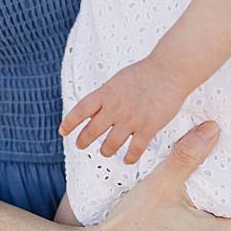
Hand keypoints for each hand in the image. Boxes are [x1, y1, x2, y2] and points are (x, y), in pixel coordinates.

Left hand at [60, 57, 190, 164]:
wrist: (168, 71)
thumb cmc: (144, 73)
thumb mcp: (117, 80)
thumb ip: (107, 95)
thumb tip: (96, 108)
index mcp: (105, 93)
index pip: (81, 110)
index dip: (69, 122)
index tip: (62, 131)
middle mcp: (115, 108)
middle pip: (92, 130)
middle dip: (83, 140)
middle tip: (80, 145)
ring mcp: (131, 119)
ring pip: (111, 143)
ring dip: (106, 150)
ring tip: (105, 152)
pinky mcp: (148, 127)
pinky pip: (135, 148)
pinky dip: (130, 157)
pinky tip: (128, 159)